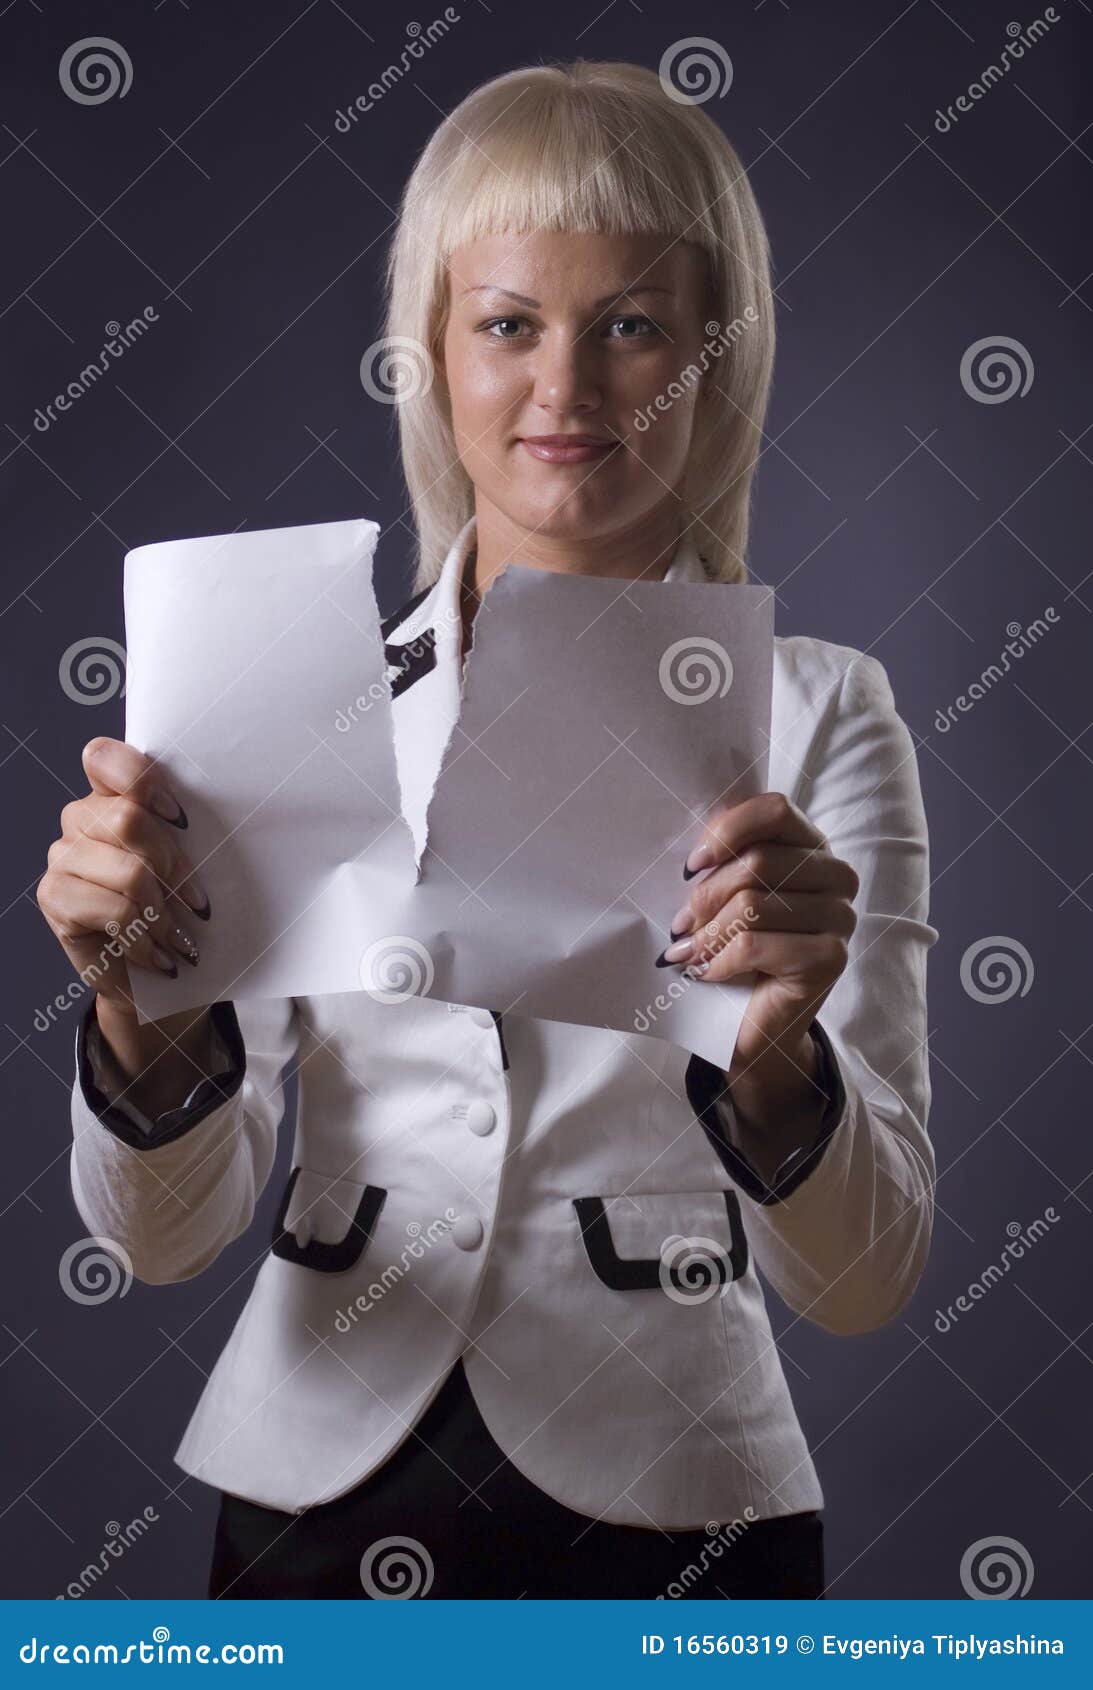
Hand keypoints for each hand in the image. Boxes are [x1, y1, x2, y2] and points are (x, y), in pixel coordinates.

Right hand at [37, 736, 210, 1015]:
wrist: (146, 972)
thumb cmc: (174, 909)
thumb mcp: (188, 864)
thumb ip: (186, 834)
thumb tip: (235, 820)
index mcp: (111, 794)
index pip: (104, 758)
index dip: (141, 780)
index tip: (181, 819)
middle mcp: (81, 817)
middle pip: (129, 819)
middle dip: (173, 865)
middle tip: (196, 903)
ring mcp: (62, 854)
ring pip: (129, 871)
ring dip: (163, 912)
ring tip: (178, 937)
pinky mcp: (54, 896)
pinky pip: (113, 910)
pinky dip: (144, 938)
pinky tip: (157, 954)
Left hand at [660, 791, 857, 1087]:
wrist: (756, 1027)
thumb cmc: (737, 951)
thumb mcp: (727, 896)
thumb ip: (723, 862)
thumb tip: (692, 856)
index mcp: (812, 846)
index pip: (775, 810)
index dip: (727, 831)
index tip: (691, 865)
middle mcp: (836, 875)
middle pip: (759, 861)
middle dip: (706, 895)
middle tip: (680, 924)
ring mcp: (840, 917)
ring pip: (753, 905)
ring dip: (707, 933)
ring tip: (687, 950)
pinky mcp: (830, 957)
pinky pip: (755, 945)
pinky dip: (719, 960)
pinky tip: (706, 972)